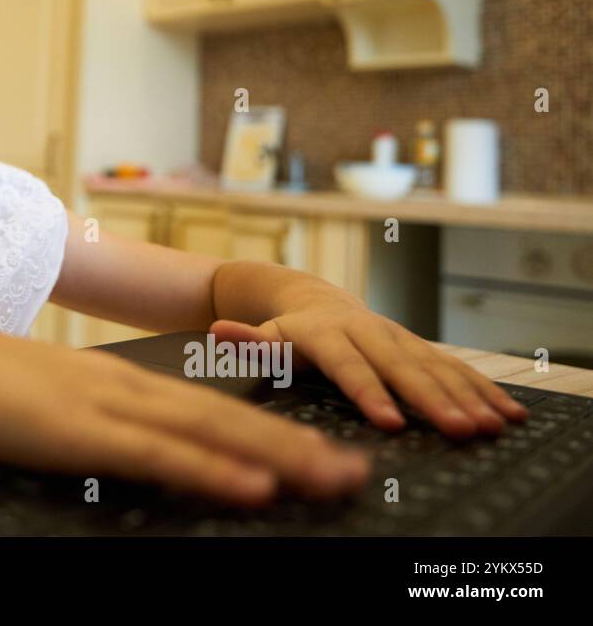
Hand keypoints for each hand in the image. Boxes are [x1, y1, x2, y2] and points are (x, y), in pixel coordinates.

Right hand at [0, 328, 372, 507]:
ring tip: (333, 479)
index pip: (213, 410)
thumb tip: (126, 439)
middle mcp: (133, 389)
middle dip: (297, 447)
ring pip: (211, 434)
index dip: (272, 432)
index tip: (320, 452)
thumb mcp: (53, 397)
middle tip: (356, 472)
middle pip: (229, 420)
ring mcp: (112, 406)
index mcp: (126, 383)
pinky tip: (254, 488)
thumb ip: (95, 414)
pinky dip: (214, 471)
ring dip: (278, 458)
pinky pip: (161, 455)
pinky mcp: (85, 432)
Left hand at [209, 302, 528, 437]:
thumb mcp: (265, 333)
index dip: (370, 393)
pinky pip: (454, 367)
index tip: (390, 421)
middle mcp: (369, 333)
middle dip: (431, 400)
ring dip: (465, 397)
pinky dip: (482, 389)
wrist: (313, 298)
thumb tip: (218, 332)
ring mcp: (398, 337)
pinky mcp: (418, 345)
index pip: (350, 367)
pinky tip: (508, 414)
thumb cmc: (286, 328)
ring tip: (489, 426)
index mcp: (329, 335)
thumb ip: (248, 340)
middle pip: (402, 368)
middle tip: (456, 429)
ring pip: (435, 366)